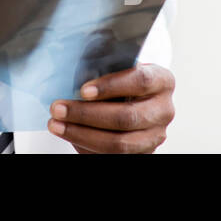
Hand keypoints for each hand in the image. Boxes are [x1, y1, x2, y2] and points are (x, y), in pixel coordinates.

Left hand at [46, 63, 174, 153]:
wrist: (131, 98)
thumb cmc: (119, 79)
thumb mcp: (116, 67)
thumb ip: (102, 68)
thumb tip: (67, 74)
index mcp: (162, 80)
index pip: (141, 80)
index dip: (111, 86)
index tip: (83, 90)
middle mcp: (164, 109)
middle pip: (126, 116)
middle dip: (87, 114)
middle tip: (58, 108)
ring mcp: (156, 134)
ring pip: (120, 141)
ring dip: (82, 133)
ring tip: (56, 124)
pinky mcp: (144, 152)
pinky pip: (114, 154)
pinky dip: (87, 144)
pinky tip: (69, 133)